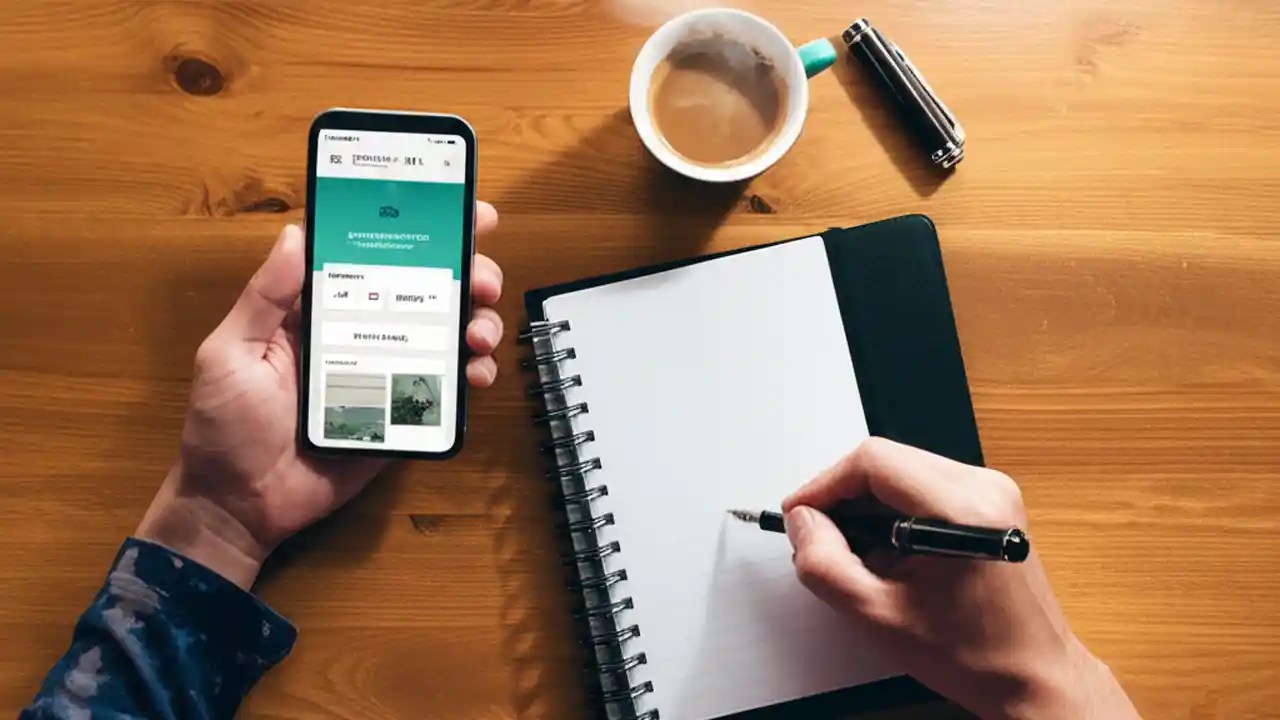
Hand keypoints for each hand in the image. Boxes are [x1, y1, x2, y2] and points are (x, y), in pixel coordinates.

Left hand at [137, 202, 504, 589]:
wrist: (241, 507)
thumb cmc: (224, 427)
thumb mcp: (229, 354)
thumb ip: (264, 298)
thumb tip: (294, 233)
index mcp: (318, 308)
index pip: (374, 254)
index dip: (419, 229)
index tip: (460, 211)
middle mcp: (360, 331)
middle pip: (426, 288)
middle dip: (467, 273)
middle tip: (482, 281)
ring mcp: (386, 372)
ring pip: (447, 332)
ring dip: (478, 322)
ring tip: (479, 334)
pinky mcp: (402, 413)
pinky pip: (447, 387)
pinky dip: (472, 374)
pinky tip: (476, 374)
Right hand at [783, 438, 1139, 719]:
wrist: (1033, 675)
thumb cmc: (976, 654)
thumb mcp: (878, 615)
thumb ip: (824, 565)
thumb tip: (803, 523)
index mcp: (963, 508)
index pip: (873, 461)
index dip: (824, 484)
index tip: (801, 514)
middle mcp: (985, 487)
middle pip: (886, 460)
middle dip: (844, 496)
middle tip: (822, 537)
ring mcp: (993, 491)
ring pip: (903, 471)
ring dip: (869, 506)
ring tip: (862, 556)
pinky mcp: (992, 501)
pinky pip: (925, 485)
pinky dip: (895, 511)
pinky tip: (892, 553)